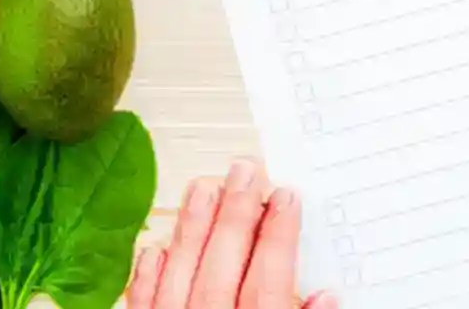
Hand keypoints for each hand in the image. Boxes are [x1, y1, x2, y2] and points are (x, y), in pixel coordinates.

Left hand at [126, 159, 337, 308]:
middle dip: (238, 211)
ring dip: (193, 225)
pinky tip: (157, 245)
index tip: (285, 198)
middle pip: (225, 262)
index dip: (279, 234)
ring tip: (205, 187)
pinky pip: (143, 301)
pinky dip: (149, 273)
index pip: (269, 278)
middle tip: (247, 171)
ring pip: (182, 271)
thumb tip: (324, 298)